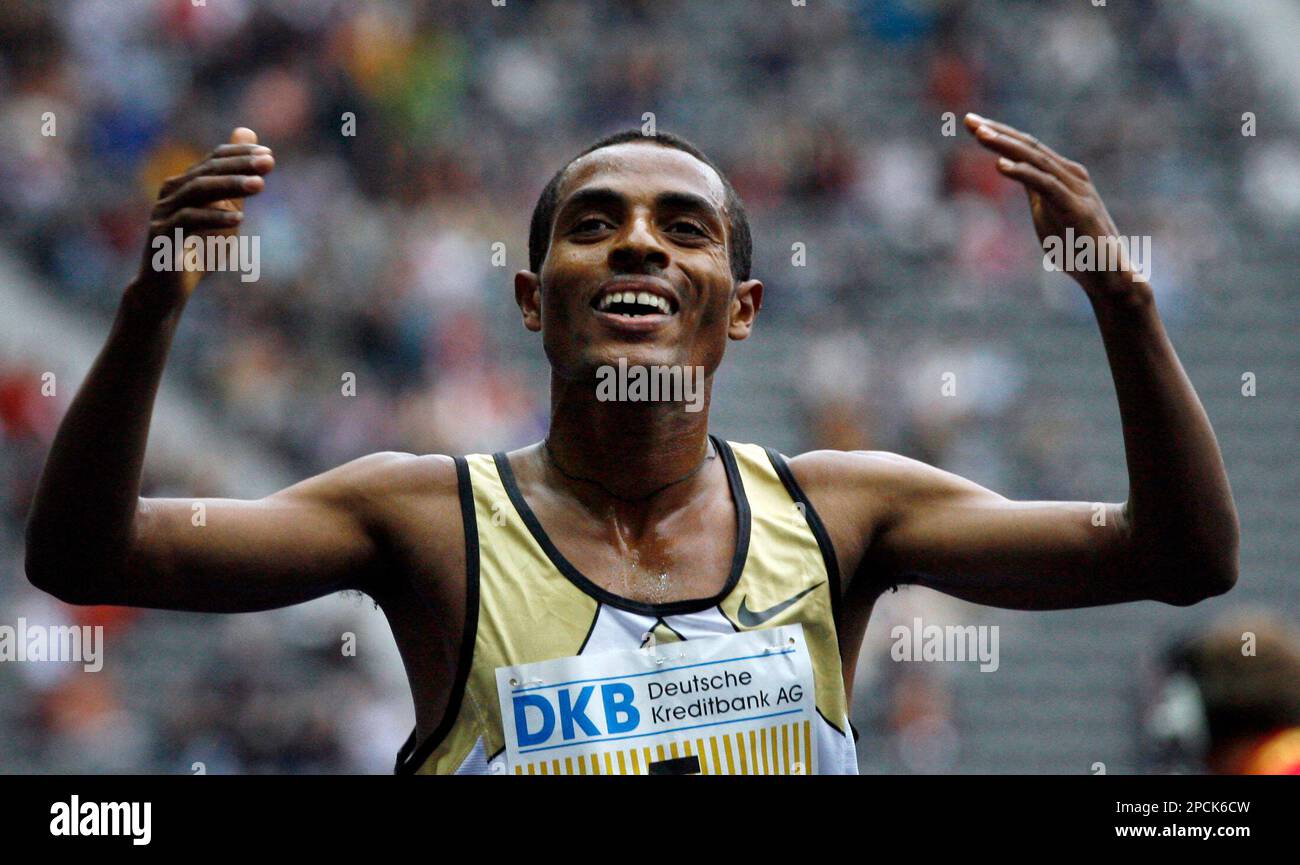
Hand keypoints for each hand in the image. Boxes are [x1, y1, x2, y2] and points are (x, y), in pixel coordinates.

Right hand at [134, 127, 274, 305]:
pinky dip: (214, 217)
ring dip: (230, 185)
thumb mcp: (223, 217)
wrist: (167, 290)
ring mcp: (164, 212)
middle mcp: (171, 193)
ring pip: (197, 189)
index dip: (240, 154)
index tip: (269, 154)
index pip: (214, 160)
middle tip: (269, 162)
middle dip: (240, 165)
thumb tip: (248, 147)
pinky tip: (238, 219)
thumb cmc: (198, 251)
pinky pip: (188, 220)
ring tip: (260, 185)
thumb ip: (236, 188)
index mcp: (185, 185)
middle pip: (207, 171)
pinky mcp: (161, 235)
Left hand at [964, 113, 1145, 300]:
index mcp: (1064, 175)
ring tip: (979, 134)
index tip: (973, 123)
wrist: (1108, 275)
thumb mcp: (1048, 214)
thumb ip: (1036, 193)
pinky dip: (1022, 172)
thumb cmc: (1078, 247)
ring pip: (1035, 159)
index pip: (1028, 147)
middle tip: (969, 120)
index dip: (1001, 133)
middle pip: (1029, 146)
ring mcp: (1075, 190)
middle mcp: (1071, 176)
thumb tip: (1015, 176)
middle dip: (997, 131)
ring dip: (1005, 145)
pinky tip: (1000, 165)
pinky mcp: (1076, 208)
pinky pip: (1045, 185)